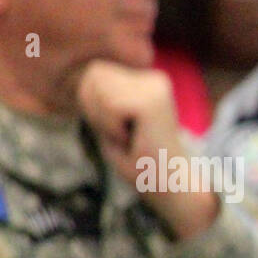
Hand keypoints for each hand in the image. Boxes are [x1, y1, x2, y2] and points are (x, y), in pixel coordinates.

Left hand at [77, 60, 218, 239]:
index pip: (95, 72)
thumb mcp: (110, 119)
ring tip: (129, 137)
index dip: (93, 103)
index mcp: (146, 79)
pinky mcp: (153, 101)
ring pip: (99, 88)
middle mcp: (154, 77)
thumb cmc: (139, 160)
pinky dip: (112, 128)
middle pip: (94, 74)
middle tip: (122, 134)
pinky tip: (133, 140)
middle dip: (96, 109)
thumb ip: (99, 93)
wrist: (170, 186)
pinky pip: (109, 105)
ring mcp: (156, 86)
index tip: (118, 127)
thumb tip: (87, 71)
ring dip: (105, 120)